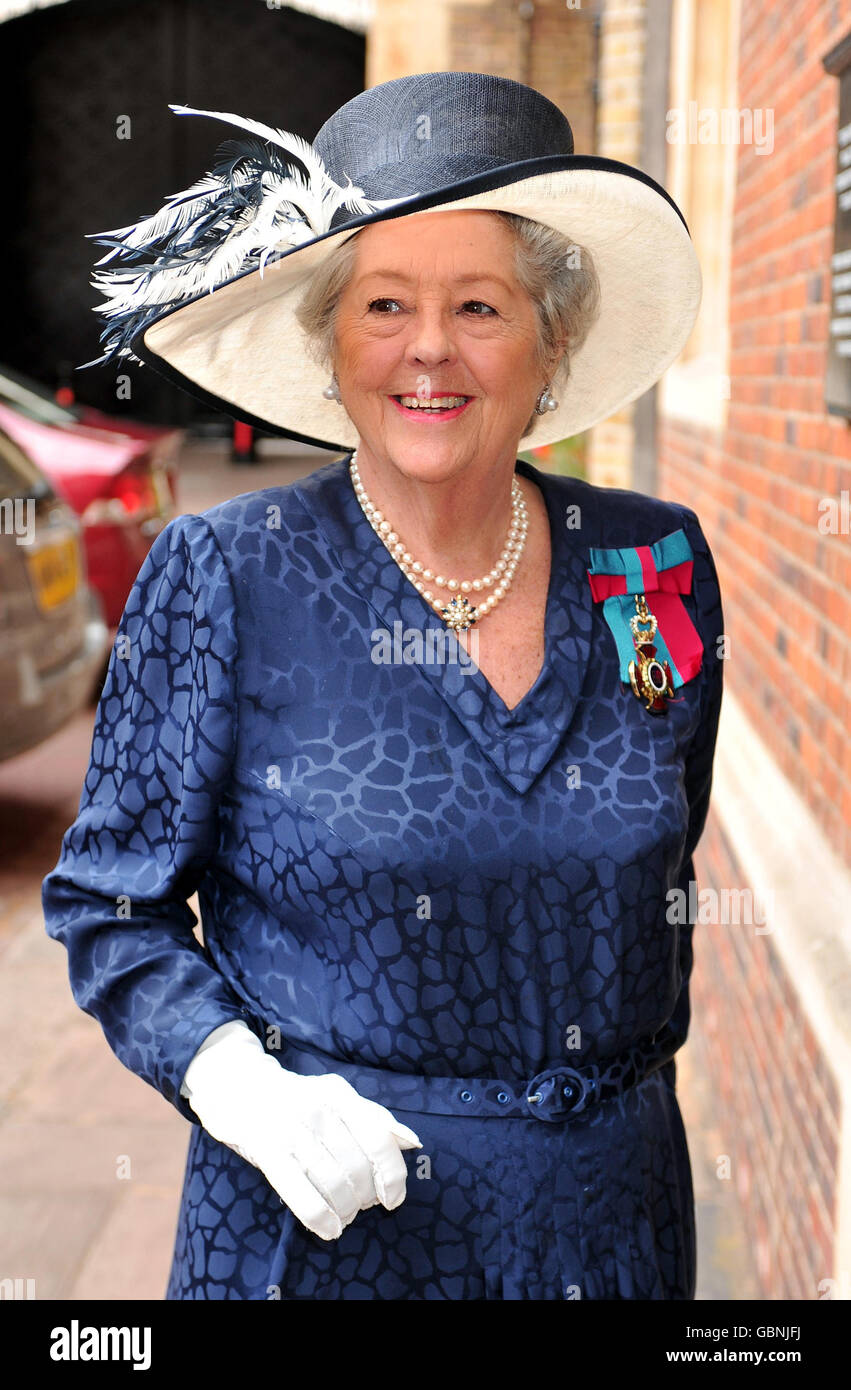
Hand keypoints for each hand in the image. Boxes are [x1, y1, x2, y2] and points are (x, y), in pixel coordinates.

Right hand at [181, 1022, 421, 1239]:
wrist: (239, 1088)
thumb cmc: (298, 1100)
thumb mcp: (337, 1098)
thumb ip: (375, 1118)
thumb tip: (413, 1143)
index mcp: (340, 1094)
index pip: (379, 1139)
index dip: (392, 1175)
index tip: (393, 1199)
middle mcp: (318, 1109)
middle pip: (357, 1166)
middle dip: (366, 1196)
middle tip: (362, 1204)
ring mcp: (290, 1129)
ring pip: (333, 1183)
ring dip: (346, 1209)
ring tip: (346, 1215)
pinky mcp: (266, 1150)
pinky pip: (300, 1193)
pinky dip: (321, 1218)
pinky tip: (329, 1228)